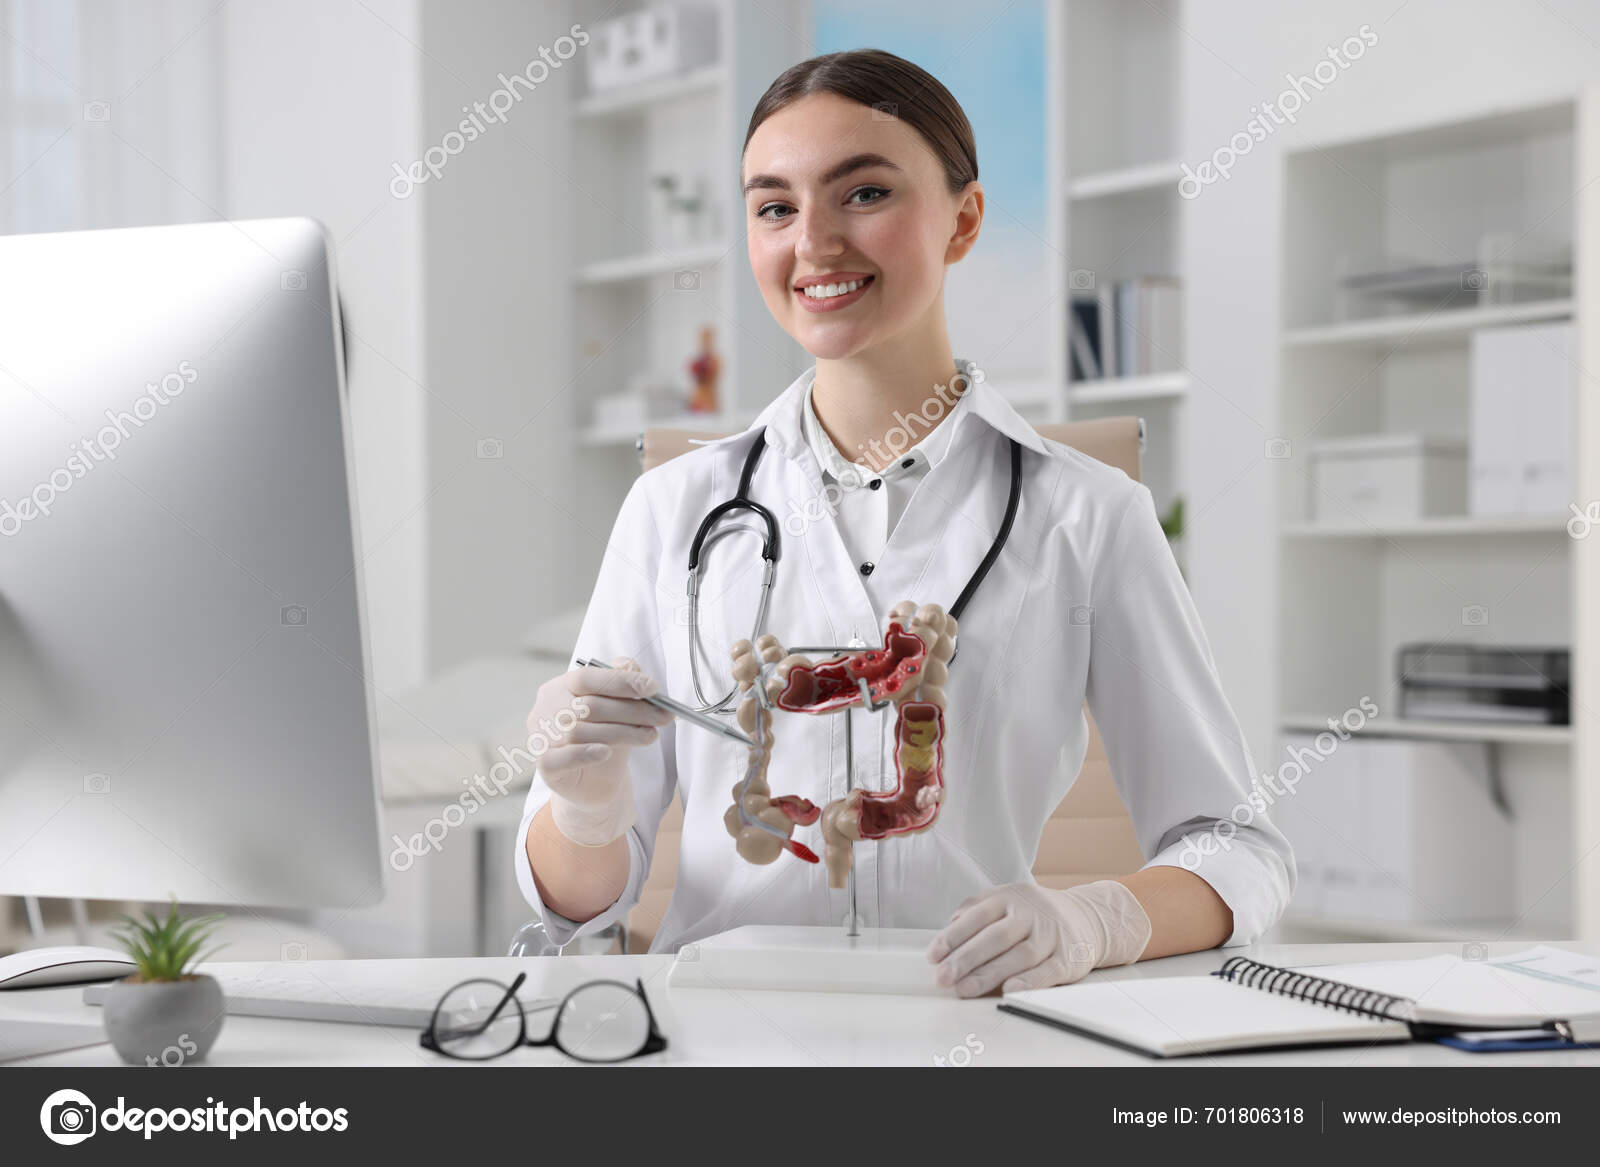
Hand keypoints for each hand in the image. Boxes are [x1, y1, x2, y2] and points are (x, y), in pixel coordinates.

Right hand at [529, 656, 673, 845]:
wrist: (595, 783)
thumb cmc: (605, 738)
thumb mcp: (618, 709)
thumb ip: (622, 684)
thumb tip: (631, 665)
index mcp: (561, 687)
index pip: (587, 677)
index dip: (621, 681)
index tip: (653, 688)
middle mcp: (547, 709)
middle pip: (589, 704)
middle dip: (632, 710)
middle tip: (663, 716)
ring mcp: (543, 737)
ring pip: (580, 730)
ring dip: (622, 732)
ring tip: (650, 735)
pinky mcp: (546, 766)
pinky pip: (562, 758)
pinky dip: (586, 753)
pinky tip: (607, 752)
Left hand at [926, 880, 1150, 996]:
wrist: (1087, 917)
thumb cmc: (1033, 915)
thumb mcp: (1004, 901)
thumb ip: (974, 913)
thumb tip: (947, 932)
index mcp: (1009, 897)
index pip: (976, 916)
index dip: (953, 937)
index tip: (933, 956)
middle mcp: (1030, 913)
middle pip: (995, 937)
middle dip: (966, 959)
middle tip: (943, 978)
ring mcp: (1051, 934)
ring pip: (1019, 955)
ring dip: (990, 975)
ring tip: (965, 989)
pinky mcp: (1069, 957)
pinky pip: (1048, 971)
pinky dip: (1029, 982)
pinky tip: (1009, 991)